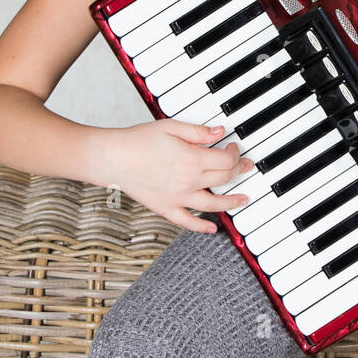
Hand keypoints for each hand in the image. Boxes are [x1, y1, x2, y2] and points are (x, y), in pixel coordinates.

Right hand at [98, 119, 254, 233]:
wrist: (113, 158)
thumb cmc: (138, 141)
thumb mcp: (172, 127)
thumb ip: (199, 132)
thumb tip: (220, 133)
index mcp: (192, 160)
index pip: (226, 160)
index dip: (235, 153)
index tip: (233, 147)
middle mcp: (188, 182)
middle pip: (223, 179)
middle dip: (238, 171)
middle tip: (245, 166)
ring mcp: (178, 198)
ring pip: (213, 204)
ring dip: (232, 202)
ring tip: (243, 200)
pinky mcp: (165, 208)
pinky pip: (188, 222)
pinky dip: (202, 227)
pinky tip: (213, 229)